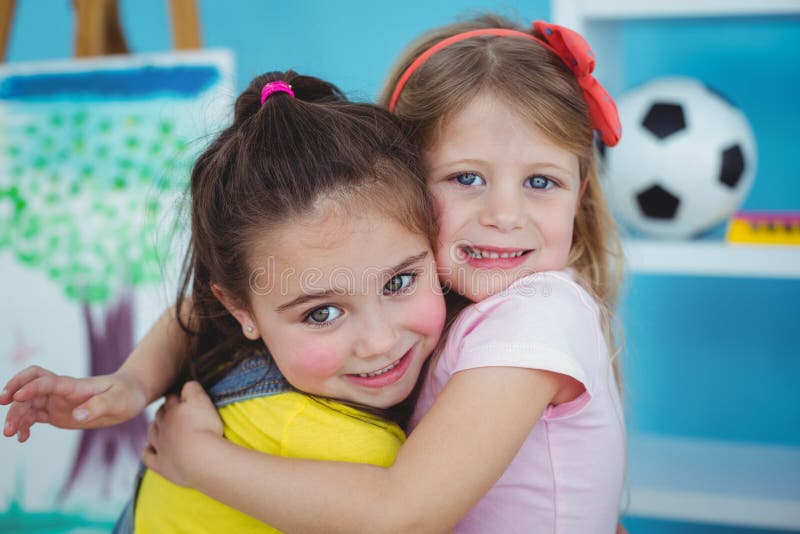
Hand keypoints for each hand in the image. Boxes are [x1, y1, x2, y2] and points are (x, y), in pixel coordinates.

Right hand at [1, 365, 147, 441]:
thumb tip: (77, 415)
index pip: (47, 381)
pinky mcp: (57, 413)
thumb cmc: (126, 394)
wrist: (131, 394)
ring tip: (9, 433)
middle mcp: (62, 391)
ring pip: (28, 403)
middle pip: (30, 387)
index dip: (31, 387)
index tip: (16, 397)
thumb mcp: (119, 400)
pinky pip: (34, 416)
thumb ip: (98, 406)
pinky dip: (24, 424)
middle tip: (5, 409)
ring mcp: (57, 401)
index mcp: (75, 385)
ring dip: (16, 415)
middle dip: (14, 395)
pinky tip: (21, 437)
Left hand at [142, 381, 222, 486]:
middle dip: (166, 410)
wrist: (201, 459)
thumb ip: (192, 388)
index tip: (185, 397)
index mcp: (172, 410)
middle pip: (160, 414)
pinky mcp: (161, 464)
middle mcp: (162, 426)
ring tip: (164, 428)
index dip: (179, 396)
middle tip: (176, 411)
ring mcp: (160, 446)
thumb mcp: (202, 400)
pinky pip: (147, 455)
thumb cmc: (205, 427)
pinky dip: (148, 450)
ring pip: (152, 433)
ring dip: (155, 428)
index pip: (172, 398)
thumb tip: (187, 384)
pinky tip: (152, 449)